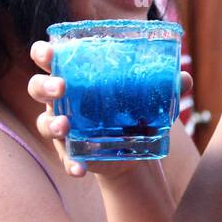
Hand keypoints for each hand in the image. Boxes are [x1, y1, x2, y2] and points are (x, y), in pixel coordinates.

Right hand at [28, 39, 192, 178]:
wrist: (134, 148)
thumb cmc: (134, 110)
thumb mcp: (150, 96)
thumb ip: (166, 84)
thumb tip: (183, 78)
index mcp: (76, 75)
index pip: (49, 58)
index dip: (43, 52)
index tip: (47, 52)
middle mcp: (62, 99)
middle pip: (37, 87)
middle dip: (44, 85)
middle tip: (61, 87)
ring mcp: (63, 127)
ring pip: (43, 123)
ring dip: (52, 124)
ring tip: (66, 126)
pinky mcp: (70, 152)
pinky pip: (63, 158)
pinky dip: (70, 163)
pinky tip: (80, 169)